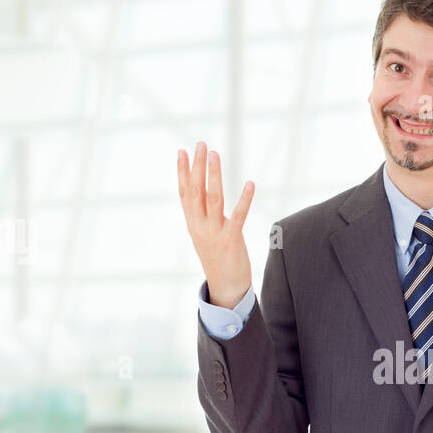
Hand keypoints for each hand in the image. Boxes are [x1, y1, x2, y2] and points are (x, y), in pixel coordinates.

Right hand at [177, 142, 254, 306]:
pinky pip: (238, 217)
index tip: (182, 151)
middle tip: (200, 144)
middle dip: (197, 166)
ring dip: (214, 175)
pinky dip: (244, 199)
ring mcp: (214, 233)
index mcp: (192, 223)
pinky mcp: (231, 241)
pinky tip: (250, 183)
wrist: (226, 288)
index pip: (184, 193)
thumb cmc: (218, 258)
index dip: (182, 172)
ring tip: (215, 154)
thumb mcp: (205, 234)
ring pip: (213, 199)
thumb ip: (205, 215)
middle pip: (196, 191)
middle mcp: (199, 226)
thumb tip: (208, 193)